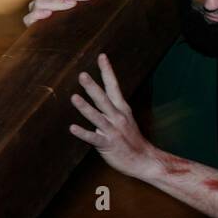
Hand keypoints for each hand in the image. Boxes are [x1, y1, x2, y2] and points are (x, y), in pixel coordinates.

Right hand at [23, 0, 96, 26]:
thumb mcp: (64, 1)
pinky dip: (39, 14)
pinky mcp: (29, 22)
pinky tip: (49, 13)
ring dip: (58, 2)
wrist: (48, 36)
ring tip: (73, 4)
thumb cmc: (57, 17)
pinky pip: (30, 17)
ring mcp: (33, 10)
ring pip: (41, 2)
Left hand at [69, 53, 158, 178]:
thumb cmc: (131, 140)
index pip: (113, 86)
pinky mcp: (108, 144)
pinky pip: (94, 138)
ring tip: (74, 98)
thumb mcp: (123, 120)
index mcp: (121, 109)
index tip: (102, 56)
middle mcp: (117, 117)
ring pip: (97, 117)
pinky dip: (84, 133)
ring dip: (85, 107)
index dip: (107, 71)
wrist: (144, 160)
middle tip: (82, 74)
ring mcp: (113, 130)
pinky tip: (72, 128)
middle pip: (104, 99)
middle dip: (93, 86)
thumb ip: (109, 111)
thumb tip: (96, 104)